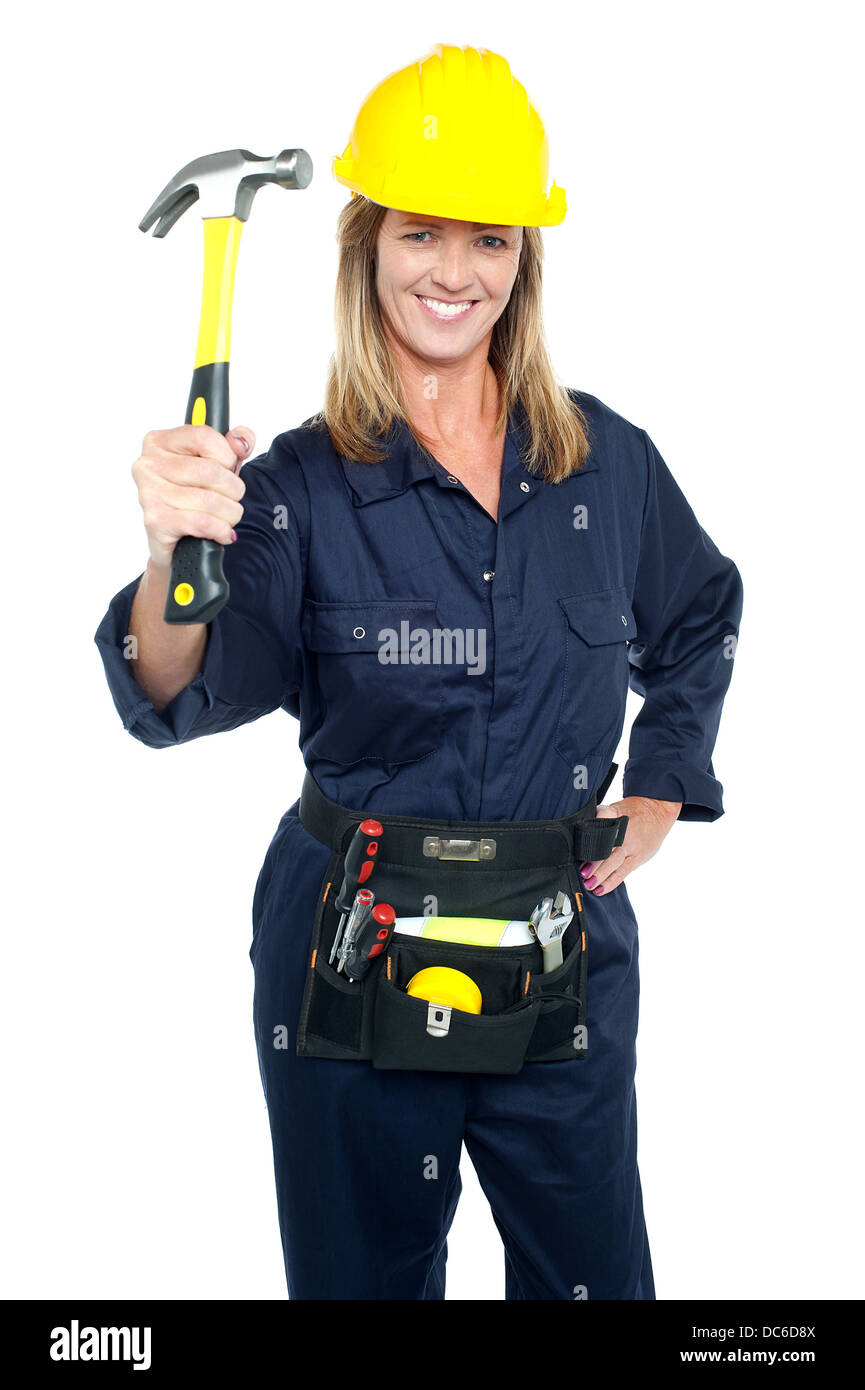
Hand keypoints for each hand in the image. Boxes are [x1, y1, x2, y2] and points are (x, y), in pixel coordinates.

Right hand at [132, 424, 254, 571]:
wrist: (176, 545)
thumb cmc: (192, 499)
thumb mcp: (216, 465)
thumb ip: (233, 446)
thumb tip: (242, 440)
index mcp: (159, 442)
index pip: (202, 436)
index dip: (227, 455)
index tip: (229, 469)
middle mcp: (149, 465)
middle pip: (210, 471)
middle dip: (233, 489)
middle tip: (232, 498)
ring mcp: (149, 494)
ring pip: (209, 499)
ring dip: (230, 512)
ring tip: (227, 517)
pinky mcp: (156, 521)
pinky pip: (202, 522)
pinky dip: (221, 529)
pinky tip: (222, 532)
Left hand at [578, 796, 681, 895]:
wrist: (657, 812)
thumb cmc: (632, 812)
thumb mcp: (615, 808)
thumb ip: (600, 816)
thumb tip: (582, 827)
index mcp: (616, 823)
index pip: (601, 834)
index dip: (590, 845)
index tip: (579, 855)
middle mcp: (624, 836)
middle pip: (607, 851)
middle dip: (595, 864)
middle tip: (583, 874)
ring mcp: (632, 848)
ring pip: (615, 864)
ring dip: (602, 876)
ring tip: (590, 885)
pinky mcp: (638, 858)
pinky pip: (624, 872)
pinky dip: (612, 882)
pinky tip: (601, 890)